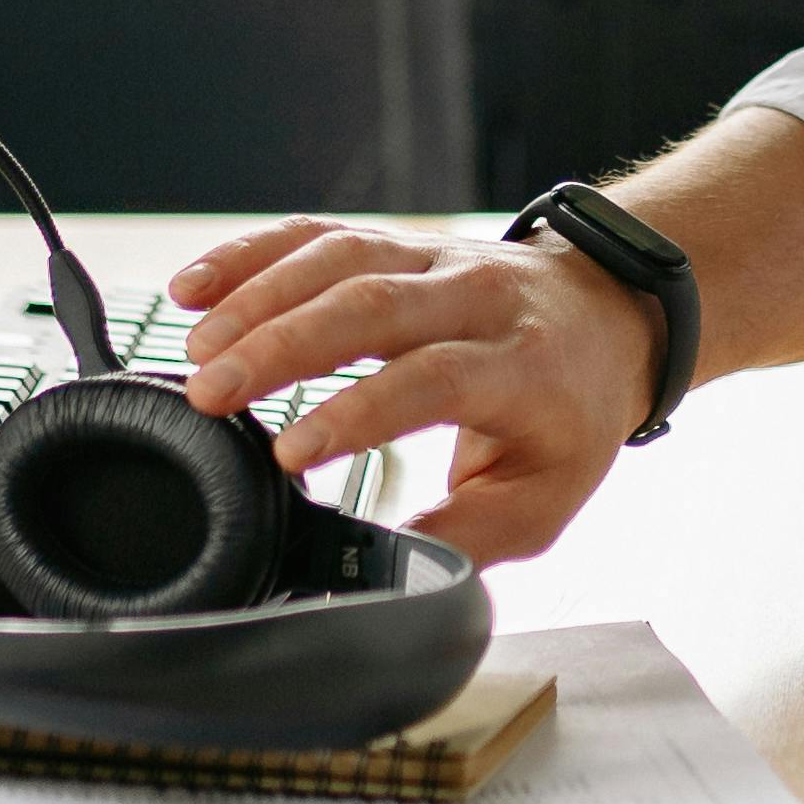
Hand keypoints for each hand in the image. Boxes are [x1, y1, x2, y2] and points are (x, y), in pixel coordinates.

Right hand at [170, 218, 659, 568]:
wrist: (609, 315)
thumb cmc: (570, 415)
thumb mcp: (544, 497)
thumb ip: (469, 536)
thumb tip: (395, 569)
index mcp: (521, 367)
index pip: (434, 378)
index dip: (357, 412)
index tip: (289, 455)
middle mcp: (476, 299)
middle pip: (372, 305)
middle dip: (282, 345)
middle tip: (210, 395)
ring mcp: (433, 259)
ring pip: (338, 259)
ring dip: (257, 298)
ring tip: (195, 350)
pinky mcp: (395, 241)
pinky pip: (318, 234)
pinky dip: (251, 255)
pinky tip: (195, 287)